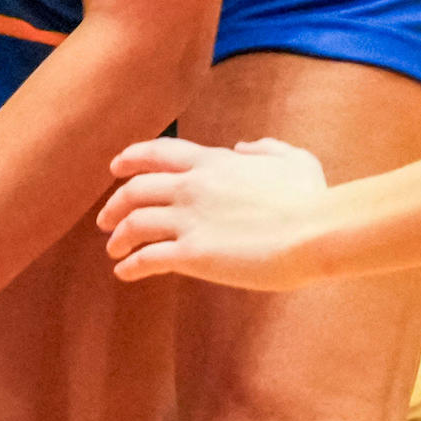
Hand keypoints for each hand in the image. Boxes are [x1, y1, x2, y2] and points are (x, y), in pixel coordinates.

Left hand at [98, 134, 337, 286]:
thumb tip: (244, 147)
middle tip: (105, 220)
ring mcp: (190, 220)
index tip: (115, 167)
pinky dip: (130, 265)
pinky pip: (148, 258)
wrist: (315, 232)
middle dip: (114, 204)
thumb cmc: (311, 199)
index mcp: (213, 162)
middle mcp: (192, 186)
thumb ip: (266, 148)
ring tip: (113, 250)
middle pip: (136, 189)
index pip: (158, 153)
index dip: (131, 158)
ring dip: (118, 236)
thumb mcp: (294, 160)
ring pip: (135, 223)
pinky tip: (124, 273)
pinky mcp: (193, 254)